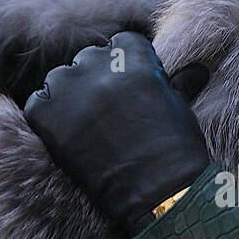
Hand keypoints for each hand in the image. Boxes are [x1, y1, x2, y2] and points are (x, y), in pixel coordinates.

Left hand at [23, 31, 210, 234]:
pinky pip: (40, 104)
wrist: (158, 193)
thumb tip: (198, 70)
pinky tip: (72, 139)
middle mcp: (98, 64)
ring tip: (91, 130)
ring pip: (61, 80)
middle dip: (98, 81)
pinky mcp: (46, 113)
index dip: (126, 68)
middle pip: (89, 60)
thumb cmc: (176, 151)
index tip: (132, 91)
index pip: (121, 44)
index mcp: (133, 56)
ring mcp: (69, 88)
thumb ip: (178, 83)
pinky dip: (51, 118)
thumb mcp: (180, 108)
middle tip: (111, 116)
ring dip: (72, 97)